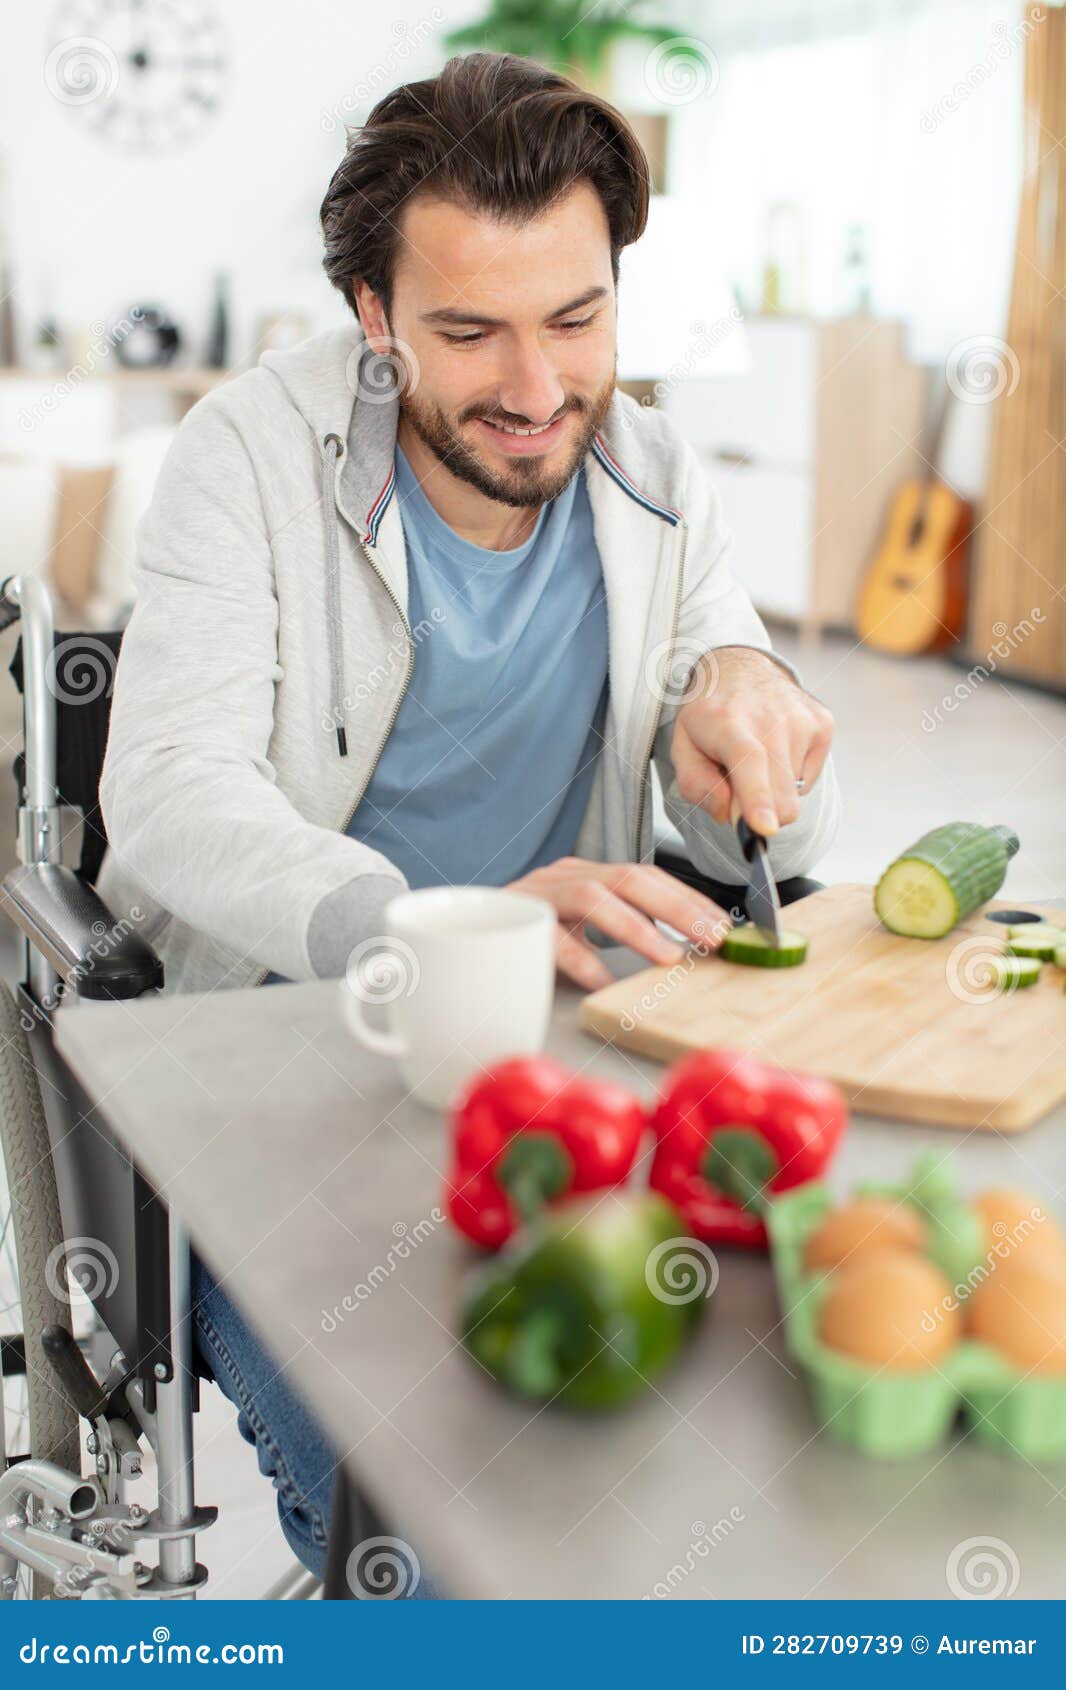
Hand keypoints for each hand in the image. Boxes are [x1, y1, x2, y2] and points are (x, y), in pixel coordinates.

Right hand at [506, 857, 731, 990]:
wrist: (461, 935)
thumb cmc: (527, 938)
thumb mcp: (579, 927)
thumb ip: (621, 928)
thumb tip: (683, 950)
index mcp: (586, 875)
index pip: (647, 876)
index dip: (689, 898)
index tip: (726, 925)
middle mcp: (564, 877)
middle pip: (630, 878)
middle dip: (678, 907)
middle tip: (713, 938)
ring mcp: (537, 896)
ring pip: (592, 899)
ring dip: (637, 929)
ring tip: (668, 958)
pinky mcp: (513, 923)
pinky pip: (550, 939)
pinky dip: (580, 959)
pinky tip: (602, 980)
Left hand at [671, 646, 833, 835]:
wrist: (740, 667)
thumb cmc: (708, 717)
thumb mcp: (682, 748)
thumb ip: (696, 786)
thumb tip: (730, 814)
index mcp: (728, 722)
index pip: (749, 761)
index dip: (757, 797)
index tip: (765, 828)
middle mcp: (770, 717)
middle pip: (781, 794)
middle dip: (761, 810)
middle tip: (738, 785)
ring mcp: (802, 719)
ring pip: (794, 793)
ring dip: (772, 787)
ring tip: (756, 756)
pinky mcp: (823, 724)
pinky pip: (807, 778)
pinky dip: (790, 774)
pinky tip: (775, 748)